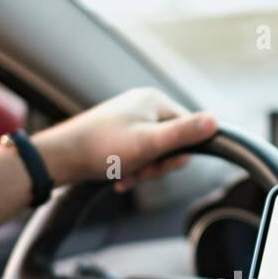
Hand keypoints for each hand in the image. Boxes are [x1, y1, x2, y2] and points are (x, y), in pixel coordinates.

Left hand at [34, 87, 216, 188]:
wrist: (61, 157)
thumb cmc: (103, 148)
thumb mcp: (149, 143)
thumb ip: (183, 133)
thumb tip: (216, 122)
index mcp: (154, 101)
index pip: (188, 128)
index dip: (178, 153)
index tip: (160, 165)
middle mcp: (143, 105)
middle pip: (171, 142)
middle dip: (157, 164)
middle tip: (139, 171)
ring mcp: (130, 119)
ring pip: (153, 152)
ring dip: (142, 170)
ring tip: (124, 175)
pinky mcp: (118, 134)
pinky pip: (137, 154)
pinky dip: (131, 168)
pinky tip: (118, 177)